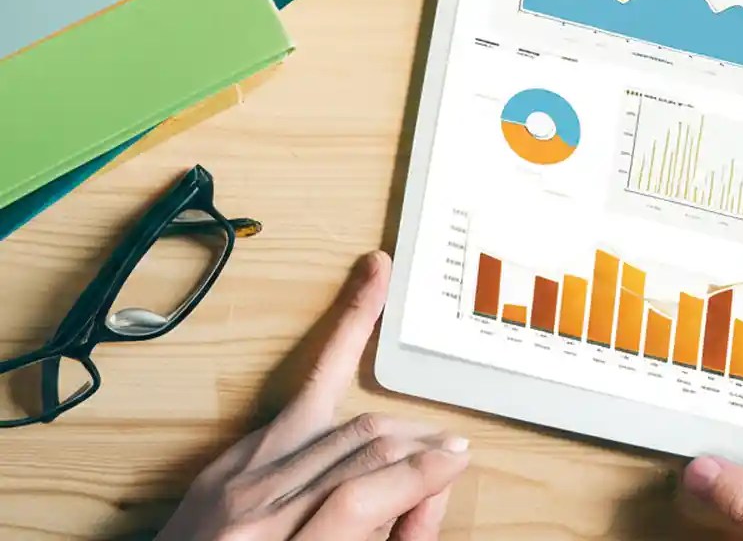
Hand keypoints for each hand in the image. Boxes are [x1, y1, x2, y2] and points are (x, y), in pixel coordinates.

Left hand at [157, 251, 468, 540]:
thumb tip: (424, 495)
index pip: (369, 492)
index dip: (426, 474)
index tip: (459, 463)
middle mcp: (252, 506)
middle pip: (361, 446)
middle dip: (419, 447)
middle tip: (451, 459)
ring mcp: (234, 475)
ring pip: (338, 416)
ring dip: (393, 414)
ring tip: (429, 422)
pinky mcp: (227, 460)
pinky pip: (298, 397)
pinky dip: (340, 341)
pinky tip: (366, 292)